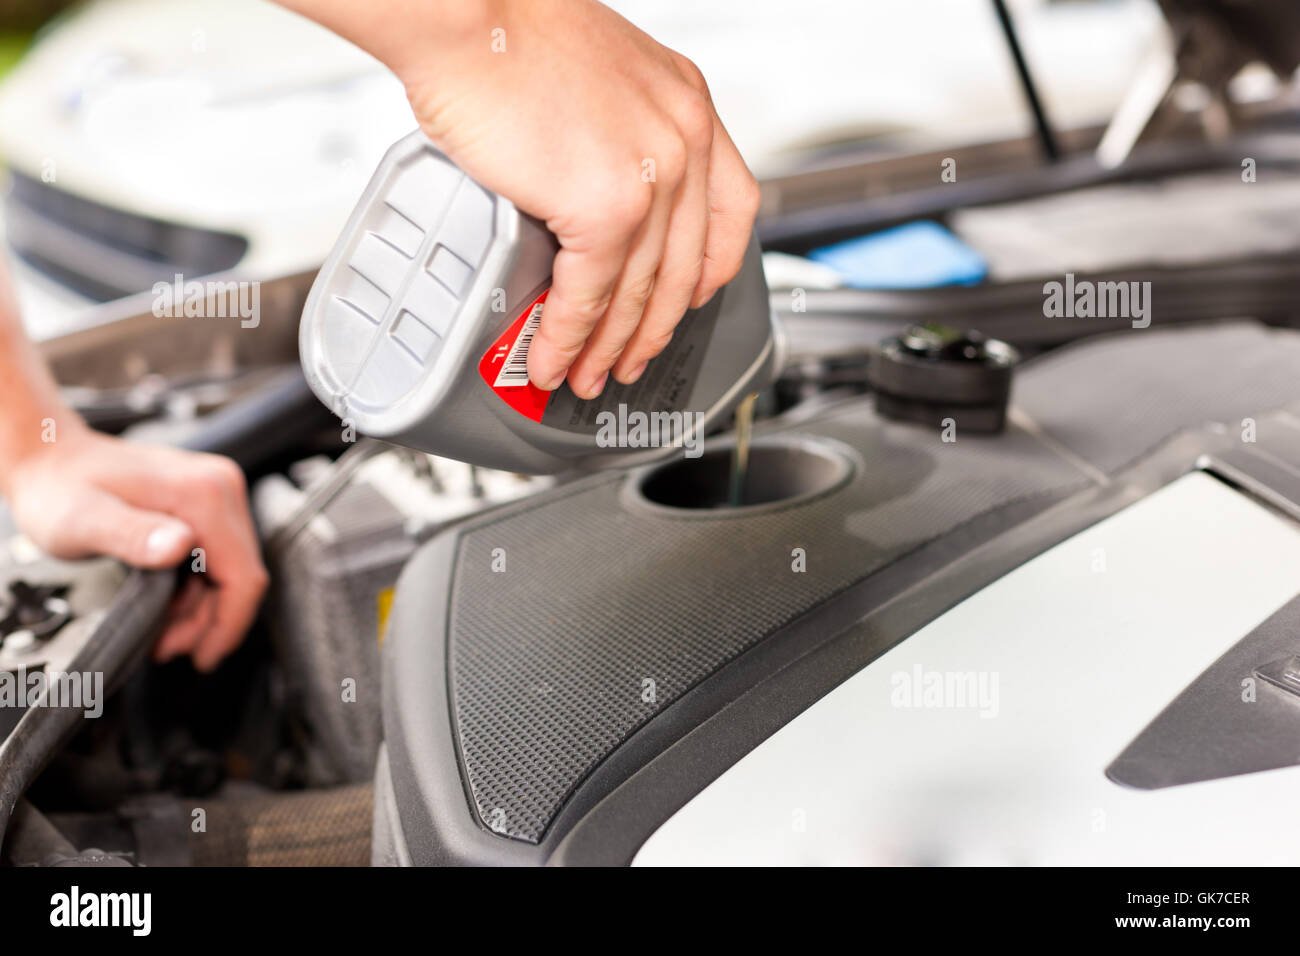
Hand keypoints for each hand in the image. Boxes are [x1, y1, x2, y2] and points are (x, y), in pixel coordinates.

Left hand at [3, 424, 267, 671]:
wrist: (54, 460)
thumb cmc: (61, 490)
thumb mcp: (84, 520)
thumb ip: (131, 534)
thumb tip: (180, 546)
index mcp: (205, 494)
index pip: (244, 574)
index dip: (228, 624)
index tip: (203, 658)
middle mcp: (221, 488)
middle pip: (241, 575)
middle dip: (208, 620)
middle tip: (162, 646)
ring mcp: (218, 493)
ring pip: (232, 570)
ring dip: (200, 607)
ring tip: (160, 629)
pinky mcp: (209, 502)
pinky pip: (220, 557)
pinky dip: (197, 587)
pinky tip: (166, 600)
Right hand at [298, 0, 760, 398]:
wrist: (467, 11)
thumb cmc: (509, 33)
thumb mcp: (599, 76)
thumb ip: (616, 136)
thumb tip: (590, 188)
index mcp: (688, 105)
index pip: (733, 209)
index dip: (710, 269)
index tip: (690, 300)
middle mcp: (684, 140)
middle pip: (684, 268)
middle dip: (652, 331)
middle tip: (630, 362)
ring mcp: (653, 176)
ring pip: (639, 293)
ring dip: (609, 348)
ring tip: (584, 377)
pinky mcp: (606, 206)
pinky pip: (590, 296)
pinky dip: (568, 337)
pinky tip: (552, 357)